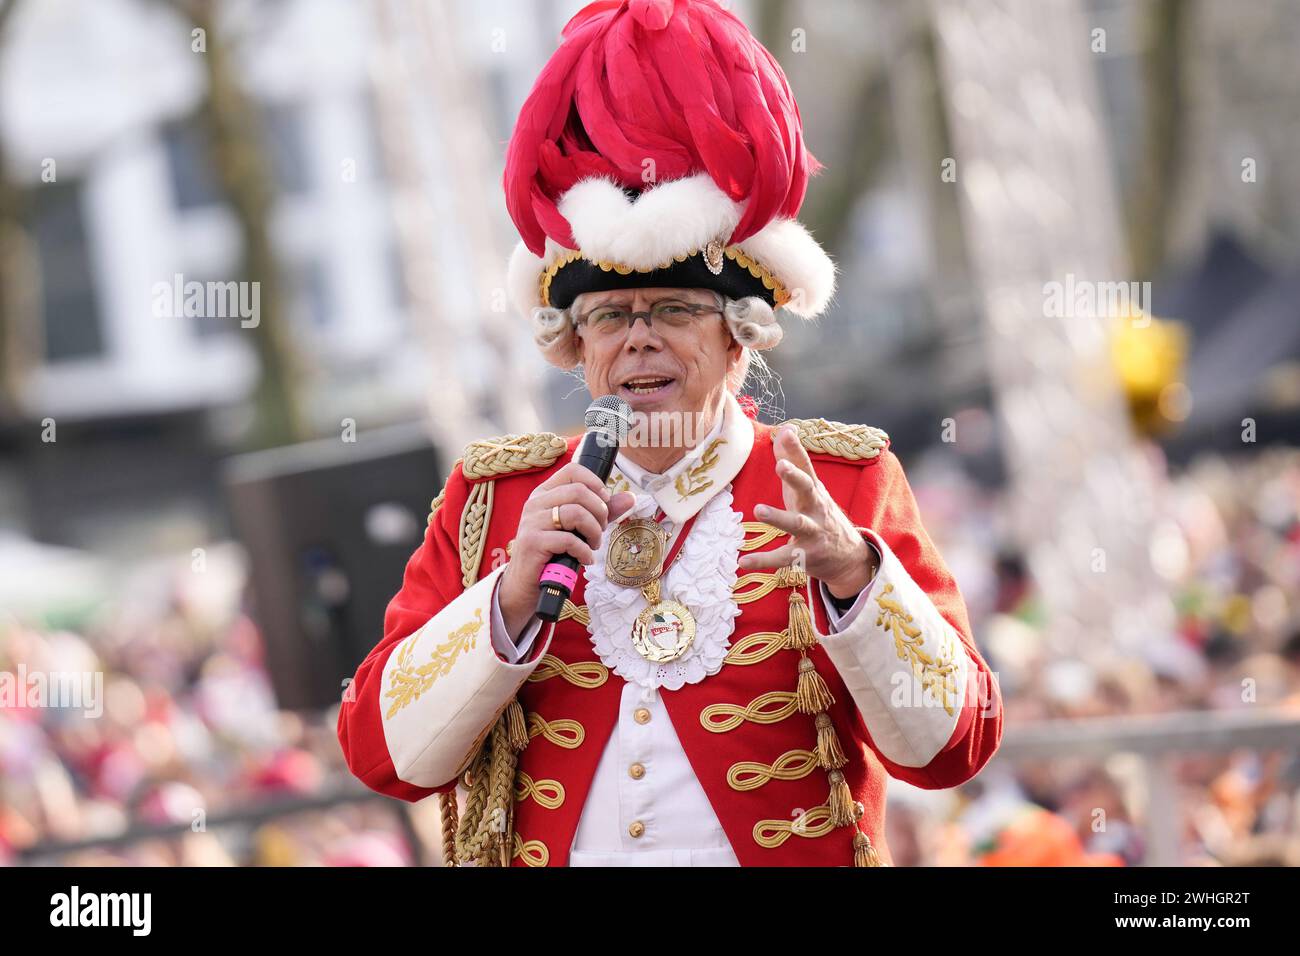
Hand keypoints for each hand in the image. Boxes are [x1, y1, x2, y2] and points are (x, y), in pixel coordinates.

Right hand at [499, 462, 634, 638]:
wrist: (527, 584)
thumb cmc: (554, 553)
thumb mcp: (578, 528)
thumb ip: (601, 511)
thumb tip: (630, 497)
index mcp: (545, 493)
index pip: (573, 471)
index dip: (595, 483)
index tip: (604, 503)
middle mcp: (535, 503)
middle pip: (578, 492)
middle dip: (599, 512)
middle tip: (600, 531)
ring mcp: (532, 522)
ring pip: (575, 513)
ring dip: (594, 532)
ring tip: (593, 545)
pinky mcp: (532, 543)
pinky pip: (568, 540)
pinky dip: (584, 551)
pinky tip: (585, 559)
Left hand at [738, 425, 877, 598]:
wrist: (848, 556)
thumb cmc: (819, 514)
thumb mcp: (807, 487)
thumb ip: (793, 459)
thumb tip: (785, 428)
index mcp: (813, 490)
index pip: (806, 466)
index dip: (797, 449)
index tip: (787, 432)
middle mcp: (816, 508)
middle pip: (808, 489)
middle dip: (795, 477)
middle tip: (780, 466)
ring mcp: (813, 532)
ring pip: (796, 524)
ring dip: (778, 517)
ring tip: (758, 510)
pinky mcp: (805, 556)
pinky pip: (783, 557)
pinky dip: (763, 560)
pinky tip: (743, 562)